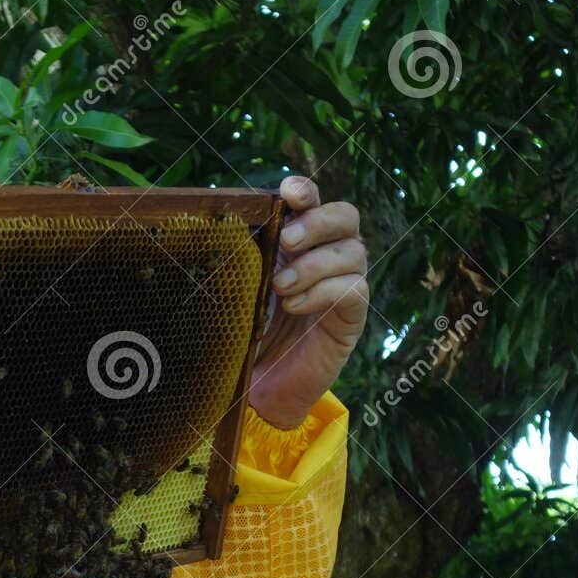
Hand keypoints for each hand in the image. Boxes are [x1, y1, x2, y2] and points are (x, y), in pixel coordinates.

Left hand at [246, 176, 367, 429]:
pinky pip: (352, 289)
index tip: (287, 193)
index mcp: (297, 241)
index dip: (305, 190)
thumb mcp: (238, 290)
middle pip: (345, 216)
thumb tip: (225, 222)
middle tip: (288, 241)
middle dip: (317, 222)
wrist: (258, 387)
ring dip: (314, 264)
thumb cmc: (245, 333)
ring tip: (281, 287)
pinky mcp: (351, 315)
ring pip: (352, 251)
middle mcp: (326, 255)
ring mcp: (343, 284)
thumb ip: (243, 258)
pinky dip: (322, 292)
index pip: (312, 202)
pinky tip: (294, 306)